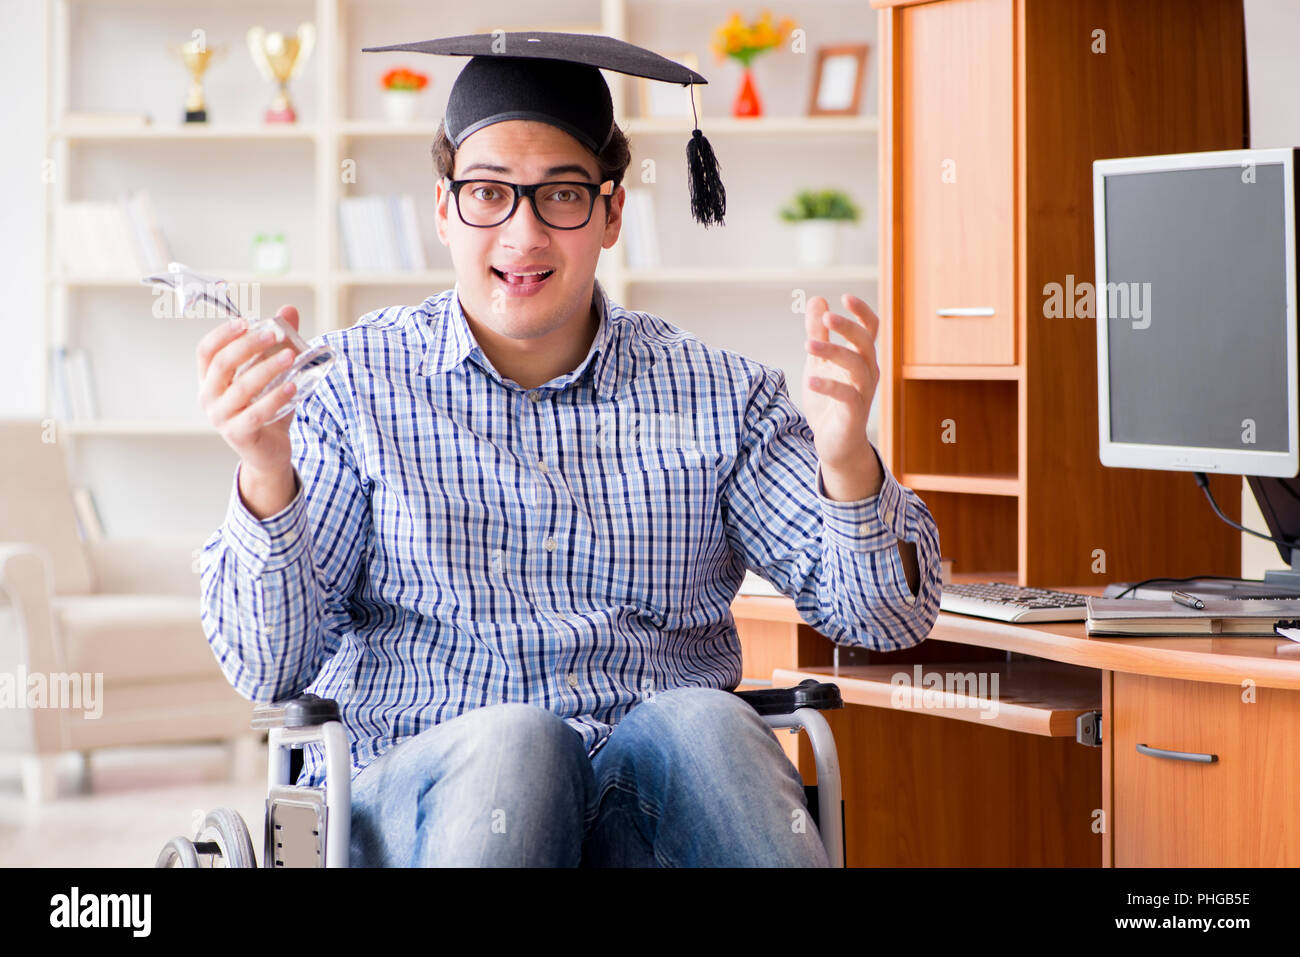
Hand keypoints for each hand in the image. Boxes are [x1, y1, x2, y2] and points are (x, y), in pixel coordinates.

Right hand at [196, 304, 301, 475]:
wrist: (268, 452)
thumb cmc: (266, 408)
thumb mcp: (272, 374)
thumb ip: (278, 344)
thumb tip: (288, 310)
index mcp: (209, 379)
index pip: (206, 350)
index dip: (222, 333)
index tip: (246, 321)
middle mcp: (208, 396)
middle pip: (223, 363)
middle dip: (249, 345)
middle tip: (274, 334)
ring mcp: (220, 417)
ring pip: (242, 387)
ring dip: (268, 368)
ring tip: (291, 356)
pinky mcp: (238, 434)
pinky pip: (257, 412)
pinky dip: (275, 398)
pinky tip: (292, 386)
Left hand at [803, 294, 880, 489]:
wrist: (834, 442)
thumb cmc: (829, 400)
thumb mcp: (818, 363)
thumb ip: (818, 334)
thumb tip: (817, 300)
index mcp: (860, 358)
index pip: (869, 329)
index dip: (861, 312)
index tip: (845, 296)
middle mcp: (867, 373)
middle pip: (864, 343)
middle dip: (848, 328)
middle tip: (827, 318)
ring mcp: (863, 393)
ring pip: (856, 366)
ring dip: (833, 353)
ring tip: (807, 345)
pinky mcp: (854, 414)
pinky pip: (847, 396)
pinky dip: (829, 386)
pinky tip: (811, 379)